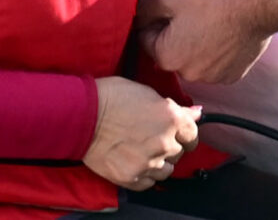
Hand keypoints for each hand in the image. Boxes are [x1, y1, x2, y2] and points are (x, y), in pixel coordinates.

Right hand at [83, 76, 200, 191]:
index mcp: (172, 119)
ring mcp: (148, 163)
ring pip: (167, 170)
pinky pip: (150, 182)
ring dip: (160, 162)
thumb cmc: (112, 98)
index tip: (179, 133)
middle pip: (179, 152)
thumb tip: (195, 114)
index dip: (185, 133)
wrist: (82, 116)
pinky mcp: (132, 178)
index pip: (193, 134)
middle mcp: (164, 143)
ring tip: (145, 151)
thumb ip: (173, 108)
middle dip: (170, 145)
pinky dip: (146, 174)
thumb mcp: (147, 93)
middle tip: (154, 138)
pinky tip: (136, 162)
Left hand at [136, 0, 272, 85]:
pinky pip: (215, 65)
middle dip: (176, 35)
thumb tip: (136, 17)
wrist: (257, 5)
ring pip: (193, 60)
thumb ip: (145, 8)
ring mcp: (211, 79)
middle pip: (171, 52)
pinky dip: (216, 53)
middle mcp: (186, 75)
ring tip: (212, 23)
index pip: (147, 40)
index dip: (157, 21)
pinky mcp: (231, 77)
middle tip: (194, 14)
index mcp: (167, 57)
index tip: (174, 9)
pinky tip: (225, 35)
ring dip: (197, 46)